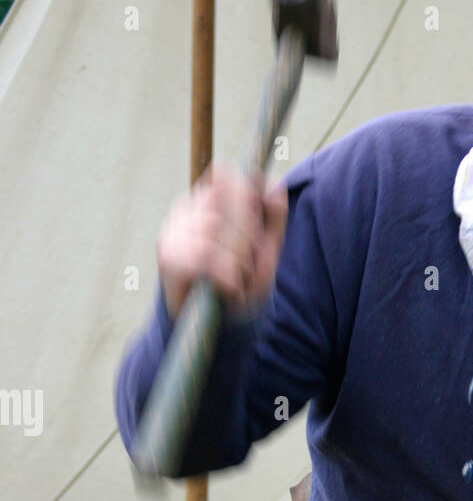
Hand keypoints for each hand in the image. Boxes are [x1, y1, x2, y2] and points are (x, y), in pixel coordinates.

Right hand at [157, 162, 288, 319]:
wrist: (215, 325)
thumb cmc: (240, 283)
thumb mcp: (266, 251)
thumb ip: (274, 218)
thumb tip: (276, 186)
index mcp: (206, 202)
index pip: (223, 176)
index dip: (244, 193)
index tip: (258, 224)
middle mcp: (185, 210)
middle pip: (225, 201)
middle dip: (248, 235)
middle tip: (250, 266)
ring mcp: (174, 231)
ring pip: (216, 228)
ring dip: (237, 260)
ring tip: (237, 280)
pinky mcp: (169, 256)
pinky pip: (204, 254)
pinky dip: (224, 274)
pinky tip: (228, 288)